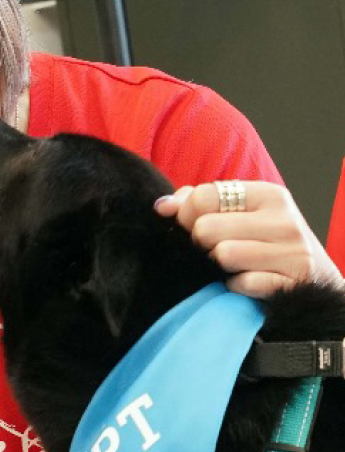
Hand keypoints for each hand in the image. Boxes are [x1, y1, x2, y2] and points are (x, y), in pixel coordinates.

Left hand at [154, 181, 343, 297]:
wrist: (317, 281)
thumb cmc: (267, 243)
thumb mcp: (241, 214)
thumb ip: (200, 203)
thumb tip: (162, 206)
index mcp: (269, 195)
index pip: (204, 196)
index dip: (187, 215)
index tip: (193, 226)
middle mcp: (284, 220)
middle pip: (205, 228)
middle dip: (201, 243)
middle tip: (215, 249)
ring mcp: (293, 253)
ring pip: (221, 255)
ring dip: (219, 266)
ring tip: (235, 264)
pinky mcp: (293, 284)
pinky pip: (240, 283)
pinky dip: (236, 286)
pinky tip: (248, 281)